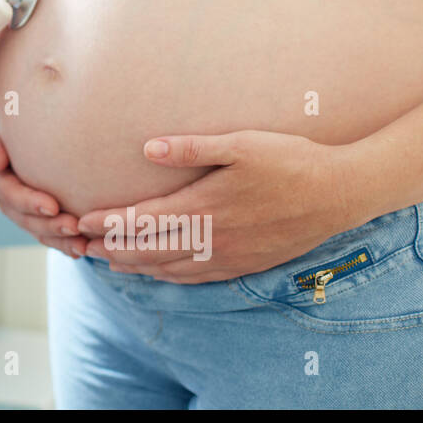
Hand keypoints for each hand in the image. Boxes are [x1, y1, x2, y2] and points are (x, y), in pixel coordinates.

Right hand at [0, 131, 88, 255]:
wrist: (26, 128)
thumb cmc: (15, 119)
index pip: (7, 190)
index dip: (28, 201)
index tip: (52, 206)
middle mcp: (2, 192)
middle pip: (23, 215)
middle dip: (48, 223)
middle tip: (73, 226)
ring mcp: (18, 206)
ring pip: (36, 229)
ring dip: (58, 238)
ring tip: (82, 244)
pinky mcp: (35, 215)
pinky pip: (48, 235)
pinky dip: (64, 245)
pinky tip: (82, 250)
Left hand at [77, 129, 363, 282]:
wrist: (339, 193)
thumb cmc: (290, 161)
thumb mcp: (241, 144)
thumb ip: (192, 148)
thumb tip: (149, 147)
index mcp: (205, 206)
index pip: (144, 219)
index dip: (110, 223)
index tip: (83, 221)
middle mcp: (212, 237)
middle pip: (150, 250)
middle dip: (113, 249)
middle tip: (82, 246)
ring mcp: (229, 256)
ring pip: (171, 268)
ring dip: (137, 266)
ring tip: (110, 263)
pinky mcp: (245, 264)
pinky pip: (197, 278)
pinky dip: (170, 276)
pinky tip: (160, 274)